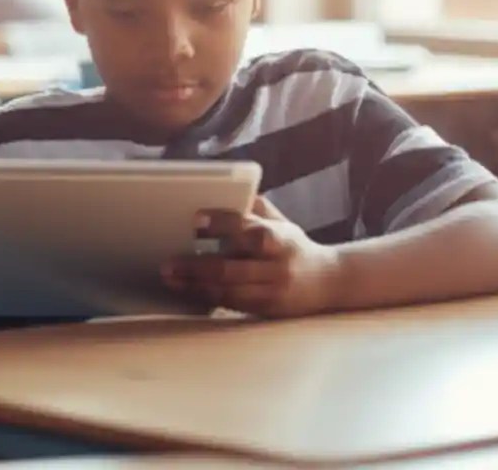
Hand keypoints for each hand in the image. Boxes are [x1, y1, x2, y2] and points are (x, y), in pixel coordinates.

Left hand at [161, 196, 342, 316]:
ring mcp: (272, 291)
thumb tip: (222, 188)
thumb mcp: (281, 221)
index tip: (195, 219)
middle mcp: (277, 266)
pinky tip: (187, 289)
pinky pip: (232, 304)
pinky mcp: (267, 310)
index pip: (249, 230)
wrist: (330, 281)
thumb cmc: (293, 246)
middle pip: (231, 268)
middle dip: (195, 266)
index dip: (222, 224)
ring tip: (170, 278)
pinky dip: (207, 296)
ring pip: (228, 291)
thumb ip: (254, 207)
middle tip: (168, 262)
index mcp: (281, 238)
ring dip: (195, 285)